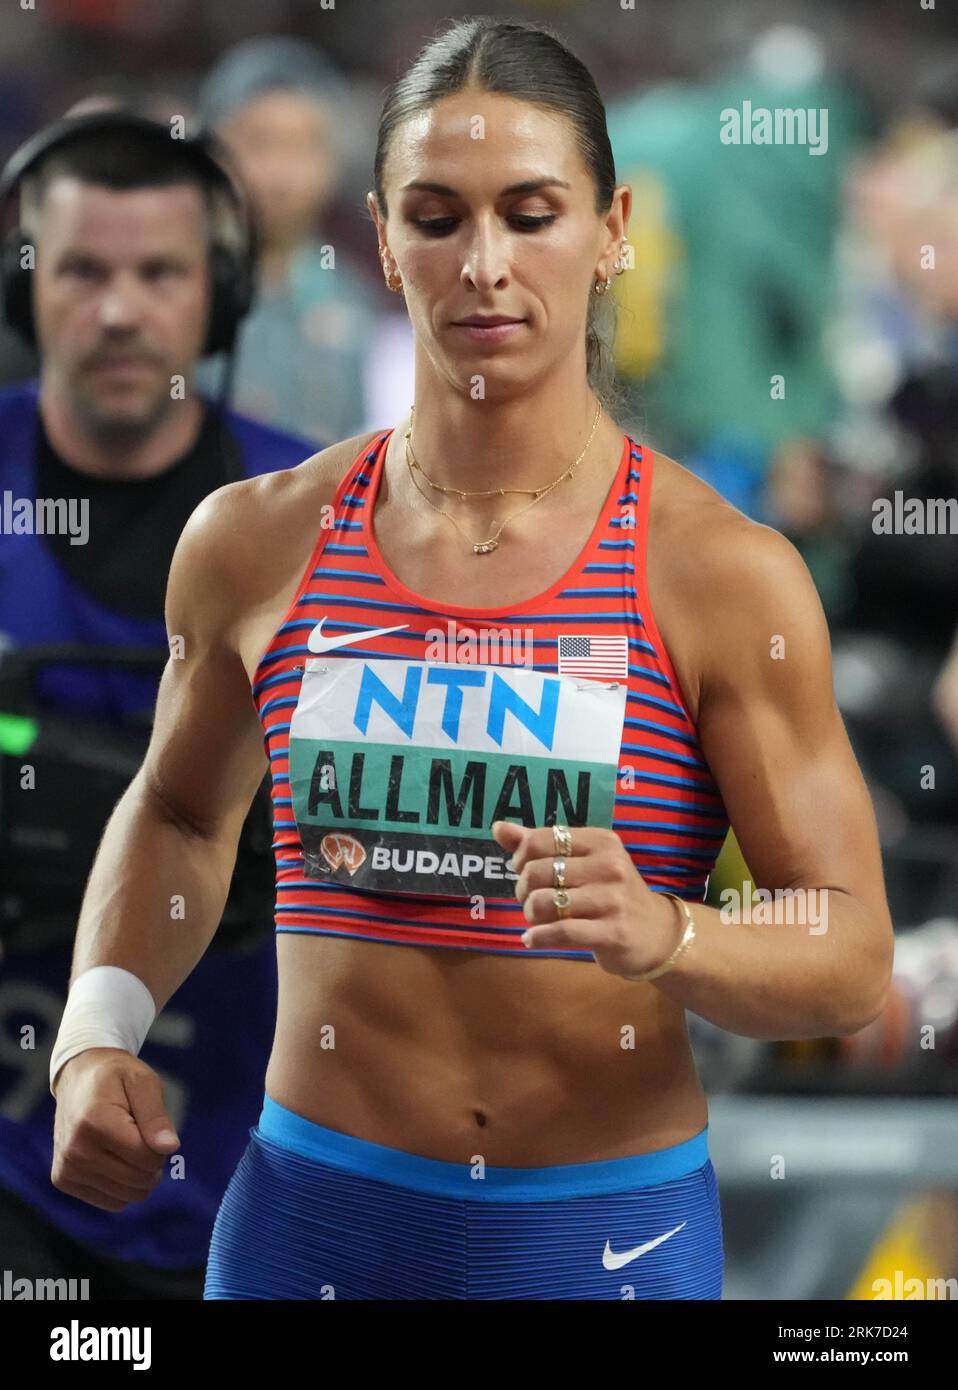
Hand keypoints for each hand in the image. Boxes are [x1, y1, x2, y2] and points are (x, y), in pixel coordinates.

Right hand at [51, 1049, 179, 1211]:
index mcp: (95, 1122)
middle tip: (139, 1133)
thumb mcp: (143, 1082)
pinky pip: (112, 1202)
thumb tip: (170, 1148)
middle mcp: (75, 1150)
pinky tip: (114, 1159)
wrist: (79, 1076)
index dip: (160, 1144)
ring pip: (127, 1197)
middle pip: (138, 1180)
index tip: (149, 1123)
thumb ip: (156, 1116)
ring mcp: (67, 1169)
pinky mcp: (64, 1181)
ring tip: (126, 1145)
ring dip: (137, 1175)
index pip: (147, 1158)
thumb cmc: (117, 1078)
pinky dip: (122, 1186)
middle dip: (151, 1160)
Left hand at [491, 820, 679, 978]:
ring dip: (530, 914)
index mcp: (601, 841)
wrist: (658, 934)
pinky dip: (538, 937)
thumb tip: (498, 827)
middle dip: (523, 890)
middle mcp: (608, 865)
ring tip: (537, 919)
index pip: (541, 840)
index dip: (520, 857)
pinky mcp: (612, 932)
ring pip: (544, 902)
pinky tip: (532, 939)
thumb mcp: (583, 862)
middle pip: (537, 872)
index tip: (523, 870)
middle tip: (531, 900)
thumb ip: (539, 844)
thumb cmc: (612, 894)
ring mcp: (612, 899)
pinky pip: (560, 932)